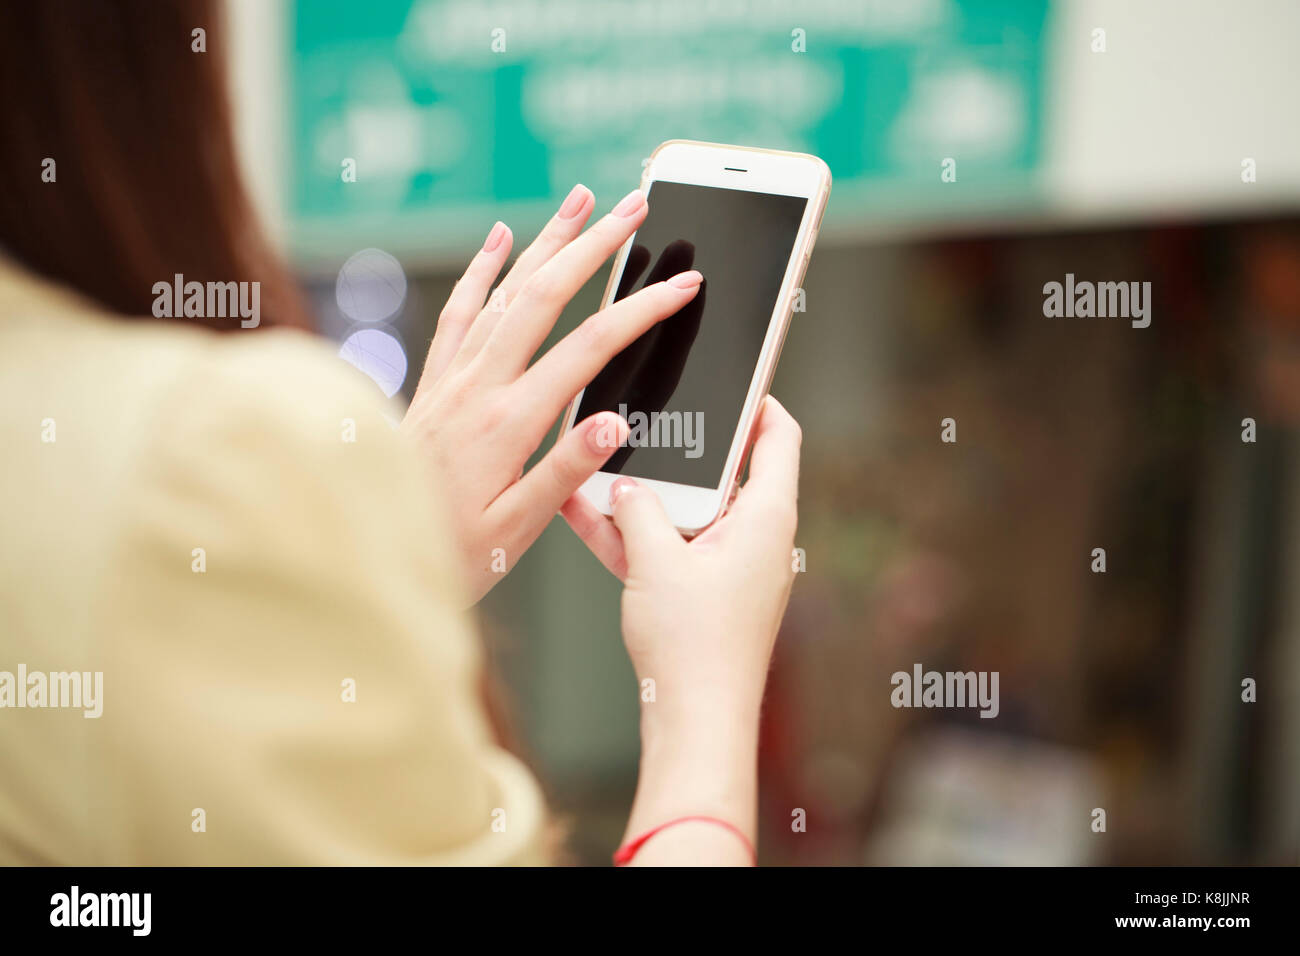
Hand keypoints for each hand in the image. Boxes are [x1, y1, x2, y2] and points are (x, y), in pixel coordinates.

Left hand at [400, 185, 702, 603]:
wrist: (367, 546)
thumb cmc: (449, 548)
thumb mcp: (516, 528)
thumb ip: (566, 471)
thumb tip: (614, 422)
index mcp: (508, 423)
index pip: (590, 349)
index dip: (642, 310)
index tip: (682, 285)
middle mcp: (477, 387)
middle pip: (545, 295)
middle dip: (594, 244)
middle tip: (633, 207)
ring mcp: (452, 378)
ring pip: (504, 289)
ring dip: (545, 240)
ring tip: (579, 200)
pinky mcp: (435, 381)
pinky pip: (459, 309)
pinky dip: (482, 268)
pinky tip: (498, 238)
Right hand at [563, 396, 801, 862]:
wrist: (693, 726)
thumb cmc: (693, 646)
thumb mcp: (655, 560)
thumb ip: (638, 508)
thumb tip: (623, 483)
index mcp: (768, 518)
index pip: (779, 438)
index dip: (759, 401)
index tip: (733, 375)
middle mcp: (758, 539)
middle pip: (723, 474)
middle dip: (678, 452)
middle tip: (644, 419)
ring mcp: (731, 570)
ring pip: (686, 514)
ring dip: (644, 498)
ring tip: (597, 467)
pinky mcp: (704, 597)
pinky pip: (669, 552)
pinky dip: (635, 538)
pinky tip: (584, 516)